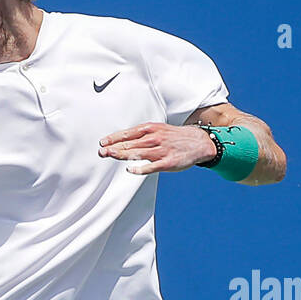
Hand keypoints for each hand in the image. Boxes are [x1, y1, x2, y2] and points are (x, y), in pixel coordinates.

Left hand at [98, 122, 217, 173]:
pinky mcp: (168, 162)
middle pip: (131, 143)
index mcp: (151, 129)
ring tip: (110, 155)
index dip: (114, 138)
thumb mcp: (158, 130)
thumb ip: (141, 136)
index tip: (102, 142)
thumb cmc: (174, 137)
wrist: (199, 142)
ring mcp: (161, 150)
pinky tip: (130, 169)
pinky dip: (141, 168)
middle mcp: (155, 138)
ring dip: (123, 154)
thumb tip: (121, 142)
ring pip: (138, 153)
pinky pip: (152, 166)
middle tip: (101, 152)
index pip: (129, 133)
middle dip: (114, 147)